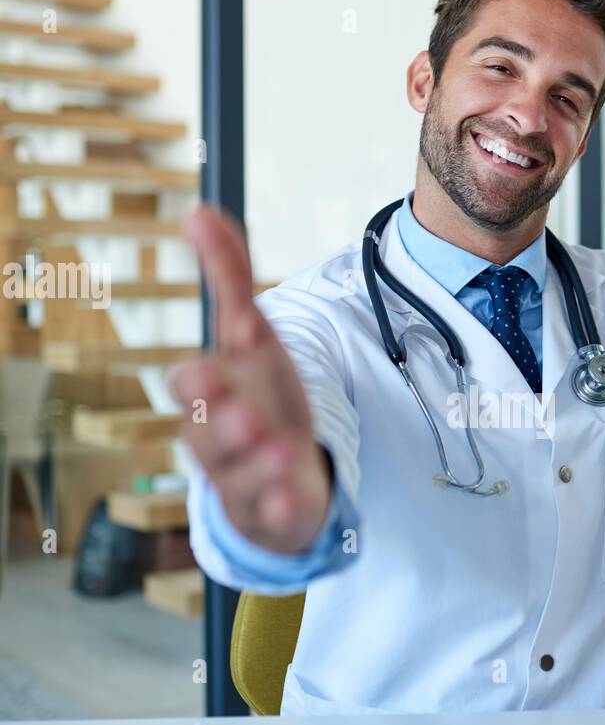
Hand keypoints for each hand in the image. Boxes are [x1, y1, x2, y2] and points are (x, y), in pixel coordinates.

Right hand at [169, 203, 331, 553]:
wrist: (277, 473)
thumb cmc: (258, 395)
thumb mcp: (249, 336)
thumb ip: (228, 276)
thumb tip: (199, 210)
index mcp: (212, 394)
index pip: (191, 386)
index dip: (197, 381)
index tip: (207, 371)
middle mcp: (219, 438)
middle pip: (207, 435)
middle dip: (222, 423)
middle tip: (243, 414)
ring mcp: (245, 478)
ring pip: (240, 475)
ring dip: (258, 462)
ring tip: (284, 449)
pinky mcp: (273, 510)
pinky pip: (272, 514)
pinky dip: (280, 507)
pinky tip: (293, 499)